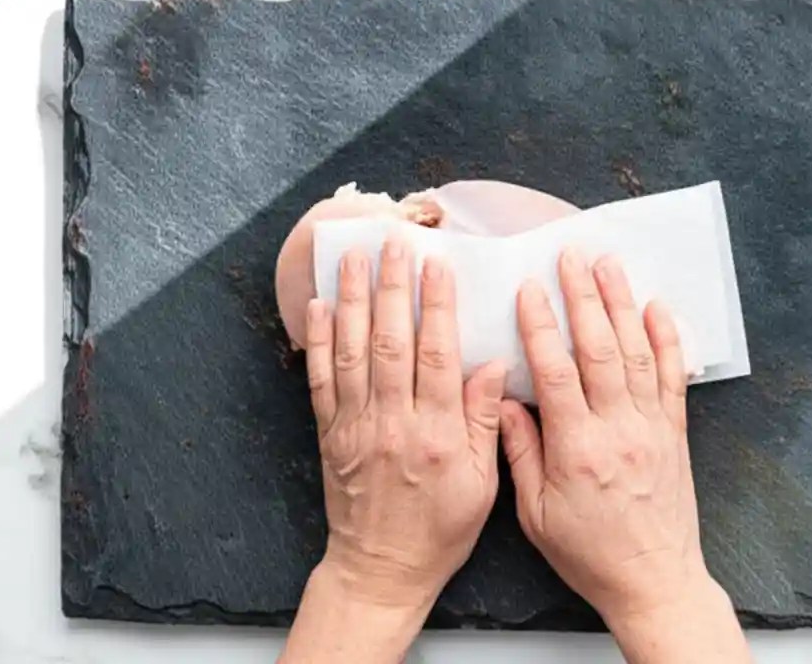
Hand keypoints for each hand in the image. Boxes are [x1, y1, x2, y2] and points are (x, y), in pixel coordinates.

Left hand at [282, 235, 505, 662]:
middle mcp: (394, 424)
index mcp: (438, 434)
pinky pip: (321, 380)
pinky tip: (322, 307)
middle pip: (391, 342)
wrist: (381, 568)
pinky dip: (319, 341)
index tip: (438, 265)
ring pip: (353, 352)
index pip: (437, 355)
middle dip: (393, 287)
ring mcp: (357, 427)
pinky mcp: (332, 435)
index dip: (437, 306)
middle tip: (394, 243)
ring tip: (356, 258)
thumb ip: (485, 422)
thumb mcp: (483, 486)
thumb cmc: (439, 531)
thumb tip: (491, 365)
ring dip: (354, 300)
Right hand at [499, 249, 749, 662]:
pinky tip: (656, 307)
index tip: (528, 290)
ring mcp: (651, 429)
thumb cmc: (589, 555)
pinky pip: (672, 378)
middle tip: (571, 257)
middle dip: (584, 297)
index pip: (556, 373)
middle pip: (600, 350)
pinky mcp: (674, 433)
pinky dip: (666, 339)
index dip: (541, 327)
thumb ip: (520, 453)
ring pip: (637, 353)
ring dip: (622, 304)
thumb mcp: (536, 515)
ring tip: (608, 264)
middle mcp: (618, 431)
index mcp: (577, 450)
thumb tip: (505, 402)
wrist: (652, 581)